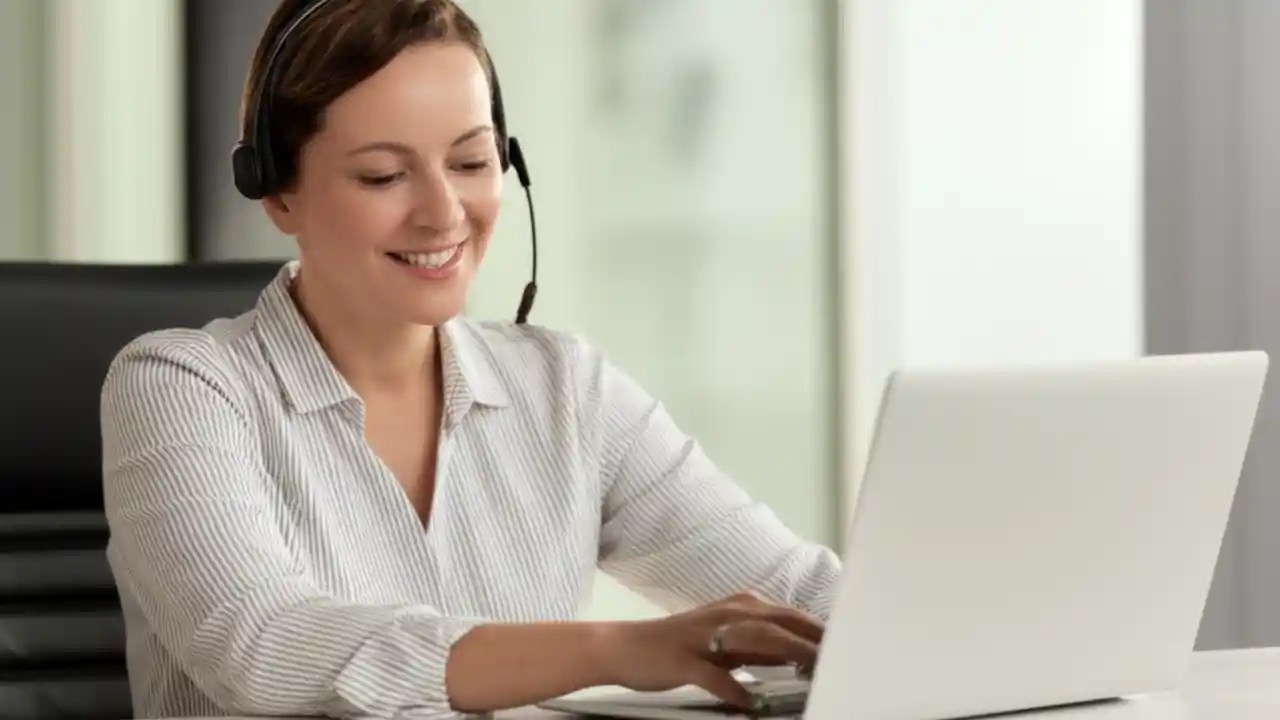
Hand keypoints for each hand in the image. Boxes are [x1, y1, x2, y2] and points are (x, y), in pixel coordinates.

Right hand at [603, 592, 822, 709]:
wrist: (624, 647)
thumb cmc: (677, 647)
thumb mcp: (724, 642)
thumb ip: (759, 648)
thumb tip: (797, 657)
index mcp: (738, 608)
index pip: (789, 616)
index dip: (818, 630)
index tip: (845, 644)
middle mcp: (726, 615)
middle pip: (780, 624)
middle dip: (812, 639)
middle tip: (839, 658)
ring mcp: (705, 637)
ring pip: (755, 641)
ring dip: (786, 654)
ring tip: (811, 672)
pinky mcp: (685, 660)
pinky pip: (715, 676)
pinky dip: (735, 690)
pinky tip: (751, 704)